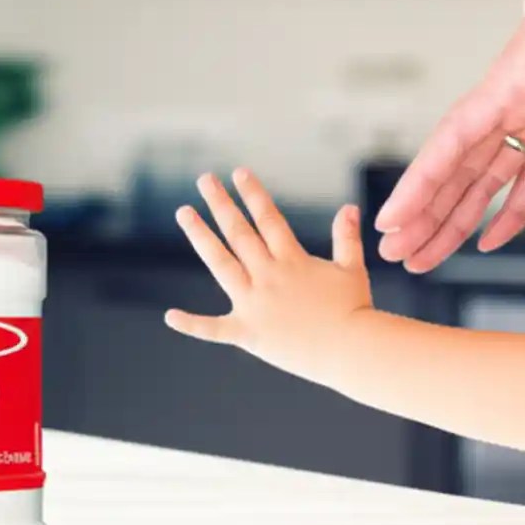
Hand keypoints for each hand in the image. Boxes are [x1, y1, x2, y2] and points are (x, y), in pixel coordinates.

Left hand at [165, 169, 372, 378]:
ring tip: (184, 212)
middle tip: (205, 180)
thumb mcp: (352, 269)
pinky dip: (191, 324)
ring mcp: (254, 303)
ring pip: (220, 264)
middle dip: (221, 204)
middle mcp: (268, 276)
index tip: (238, 173)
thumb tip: (349, 208)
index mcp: (292, 260)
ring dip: (200, 236)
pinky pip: (213, 329)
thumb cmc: (355, 311)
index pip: (268, 219)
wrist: (351, 351)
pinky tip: (170, 316)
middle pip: (239, 233)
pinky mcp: (247, 333)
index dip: (253, 194)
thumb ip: (346, 238)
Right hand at [375, 0, 524, 271]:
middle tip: (394, 256)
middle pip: (455, 173)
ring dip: (453, 222)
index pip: (450, 143)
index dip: (418, 185)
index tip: (391, 220)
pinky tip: (492, 238)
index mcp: (507, 84)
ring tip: (424, 258)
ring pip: (485, 184)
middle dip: (423, 216)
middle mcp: (514, 106)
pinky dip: (513, 210)